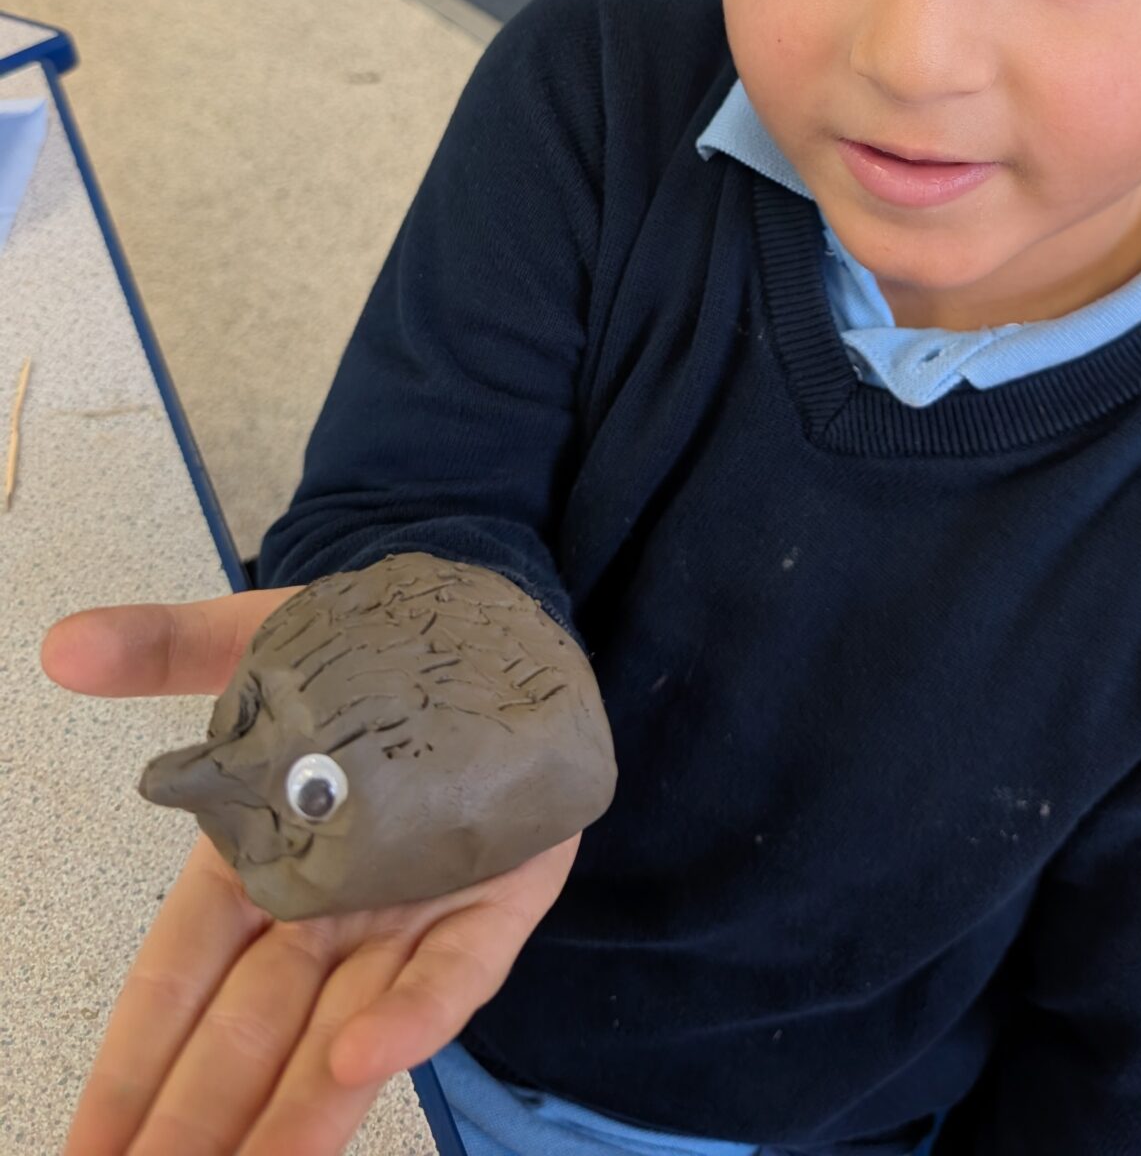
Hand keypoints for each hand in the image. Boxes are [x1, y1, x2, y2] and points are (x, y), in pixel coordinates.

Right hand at [42, 591, 577, 1155]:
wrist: (491, 620)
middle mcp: (327, 908)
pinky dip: (413, 1018)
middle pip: (247, 1034)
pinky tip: (366, 1061)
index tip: (88, 1153)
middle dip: (198, 1123)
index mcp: (255, 862)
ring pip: (341, 1032)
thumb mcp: (252, 638)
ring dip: (298, 1112)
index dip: (130, 1068)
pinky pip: (453, 972)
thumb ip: (160, 648)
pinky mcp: (495, 904)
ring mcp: (409, 914)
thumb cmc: (365, 650)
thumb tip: (61, 646)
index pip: (175, 982)